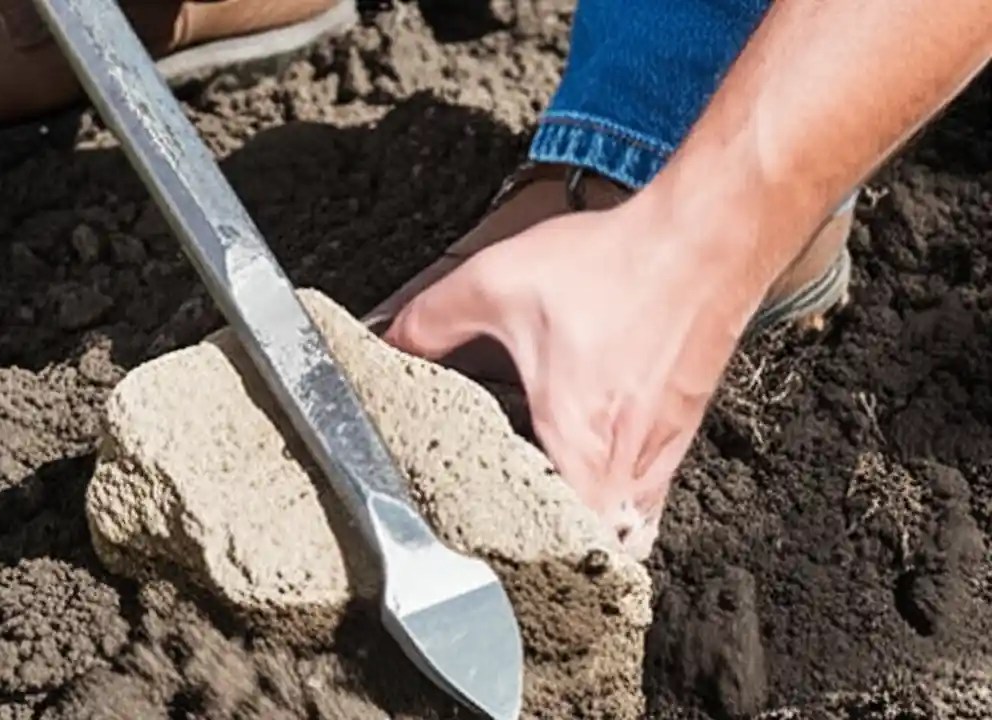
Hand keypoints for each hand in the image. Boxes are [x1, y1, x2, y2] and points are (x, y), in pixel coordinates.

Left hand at [383, 201, 763, 557]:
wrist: (706, 237)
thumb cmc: (618, 265)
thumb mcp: (496, 284)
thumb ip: (432, 321)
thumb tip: (392, 342)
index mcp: (580, 440)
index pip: (568, 546)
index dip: (532, 556)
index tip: (498, 547)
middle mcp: (629, 459)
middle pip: (600, 548)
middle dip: (561, 549)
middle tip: (520, 531)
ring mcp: (665, 448)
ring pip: (631, 524)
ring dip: (594, 522)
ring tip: (551, 501)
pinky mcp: (684, 425)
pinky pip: (650, 487)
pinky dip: (621, 490)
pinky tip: (590, 453)